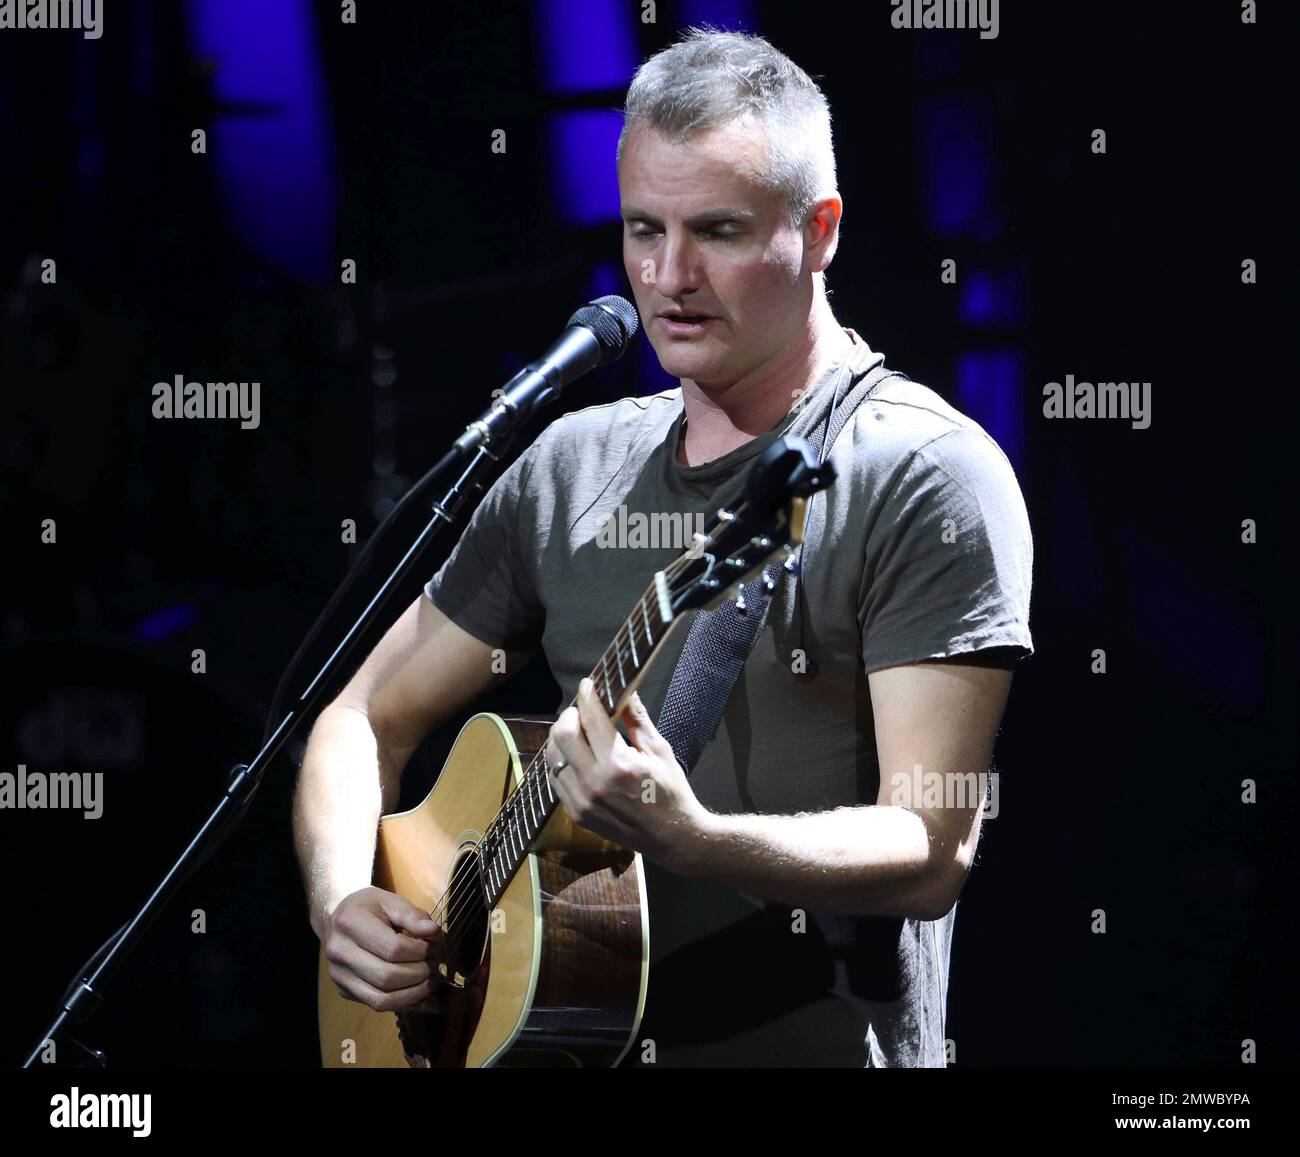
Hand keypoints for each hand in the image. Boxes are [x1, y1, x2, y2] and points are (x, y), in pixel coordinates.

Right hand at [322, 886, 447, 1013]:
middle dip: (419, 974)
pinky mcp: (344, 991)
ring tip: (431, 981)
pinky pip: (377, 1006)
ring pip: (382, 1000)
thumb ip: (413, 915)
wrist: (335, 919)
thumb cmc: (368, 907)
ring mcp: (340, 976)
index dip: (420, 951)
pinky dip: (406, 1005)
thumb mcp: (390, 900)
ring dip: (415, 995)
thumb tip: (434, 932)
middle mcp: (340, 953)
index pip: (393, 948)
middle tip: (434, 964)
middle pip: (387, 977)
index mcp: (350, 924)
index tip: (434, 946)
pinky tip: (425, 1000)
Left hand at [545, 681, 712, 870]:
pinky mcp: (576, 813)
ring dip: (562, 738)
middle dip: (569, 715)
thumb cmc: (670, 792)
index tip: (588, 685)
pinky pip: (556, 778)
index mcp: (618, 764)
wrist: (671, 837)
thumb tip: (626, 692)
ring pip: (553, 756)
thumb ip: (637, 719)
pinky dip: (562, 761)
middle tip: (582, 711)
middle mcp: (594, 783)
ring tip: (579, 732)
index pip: (591, 720)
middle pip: (562, 735)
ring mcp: (581, 801)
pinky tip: (578, 756)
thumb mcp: (659, 751)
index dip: (587, 696)